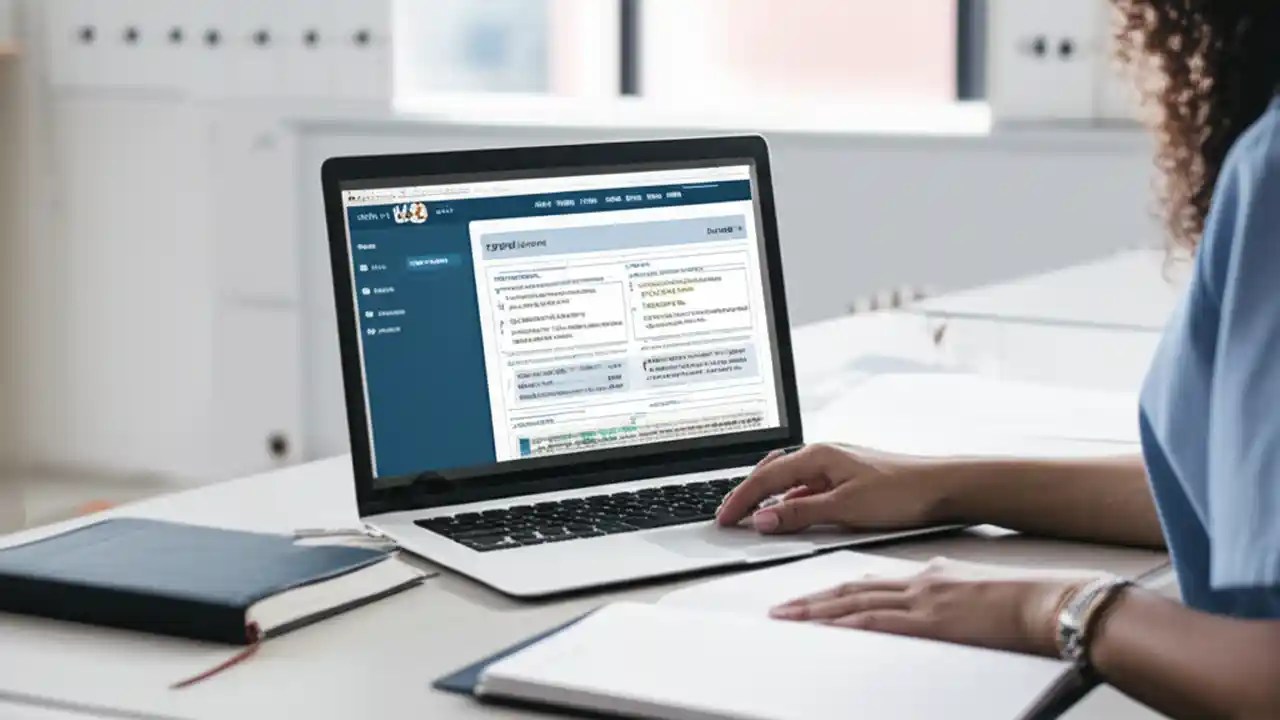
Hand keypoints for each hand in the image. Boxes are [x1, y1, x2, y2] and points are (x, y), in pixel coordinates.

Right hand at [715, 443, 948, 533]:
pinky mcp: (848, 478)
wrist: (943, 487)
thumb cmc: (901, 492)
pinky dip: (790, 500)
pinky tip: (790, 513)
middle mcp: (823, 455)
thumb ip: (800, 514)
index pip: (765, 478)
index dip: (741, 499)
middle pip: (772, 473)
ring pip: (789, 480)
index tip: (724, 518)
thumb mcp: (844, 508)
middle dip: (747, 493)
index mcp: (817, 456)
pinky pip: (807, 487)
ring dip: (767, 497)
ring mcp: (836, 465)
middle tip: (728, 514)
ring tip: (750, 513)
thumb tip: (762, 519)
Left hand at [768, 560, 1085, 655]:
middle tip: (783, 608)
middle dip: (814, 598)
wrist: (1046, 602)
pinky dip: (842, 623)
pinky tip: (822, 628)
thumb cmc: (1022, 601)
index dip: (838, 589)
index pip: (871, 581)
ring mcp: (919, 600)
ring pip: (853, 602)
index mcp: (929, 574)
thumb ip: (948, 591)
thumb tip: (935, 597)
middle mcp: (918, 582)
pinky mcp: (926, 620)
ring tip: (787, 618)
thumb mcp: (975, 589)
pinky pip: (873, 621)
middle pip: (852, 589)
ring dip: (816, 611)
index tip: (814, 595)